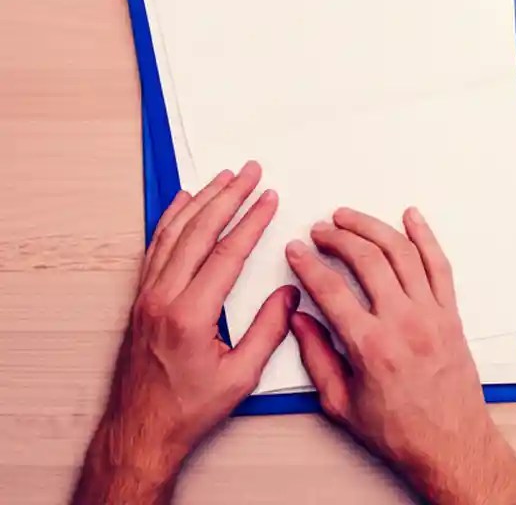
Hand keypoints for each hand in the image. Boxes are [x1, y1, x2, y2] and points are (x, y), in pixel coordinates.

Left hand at [74, 162, 298, 504]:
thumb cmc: (187, 409)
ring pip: (174, 234)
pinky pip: (156, 248)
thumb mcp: (241, 376)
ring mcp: (147, 296)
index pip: (227, 254)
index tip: (268, 198)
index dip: (251, 222)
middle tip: (249, 171)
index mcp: (190, 314)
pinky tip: (182, 204)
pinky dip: (171, 220)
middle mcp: (162, 298)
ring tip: (222, 177)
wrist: (141, 431)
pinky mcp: (140, 300)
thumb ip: (269, 330)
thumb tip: (288, 293)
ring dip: (200, 201)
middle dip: (227, 196)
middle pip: (198, 232)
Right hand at [286, 207, 515, 504]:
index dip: (308, 264)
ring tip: (350, 217)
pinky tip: (411, 217)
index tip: (296, 250)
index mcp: (371, 346)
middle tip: (320, 231)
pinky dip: (425, 237)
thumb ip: (316, 356)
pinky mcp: (451, 314)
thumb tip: (298, 318)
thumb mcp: (341, 403)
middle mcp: (404, 323)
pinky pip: (439, 265)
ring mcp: (432, 314)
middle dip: (338, 238)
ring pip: (403, 254)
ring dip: (374, 228)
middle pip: (368, 260)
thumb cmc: (399, 431)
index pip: (331, 289)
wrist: (451, 443)